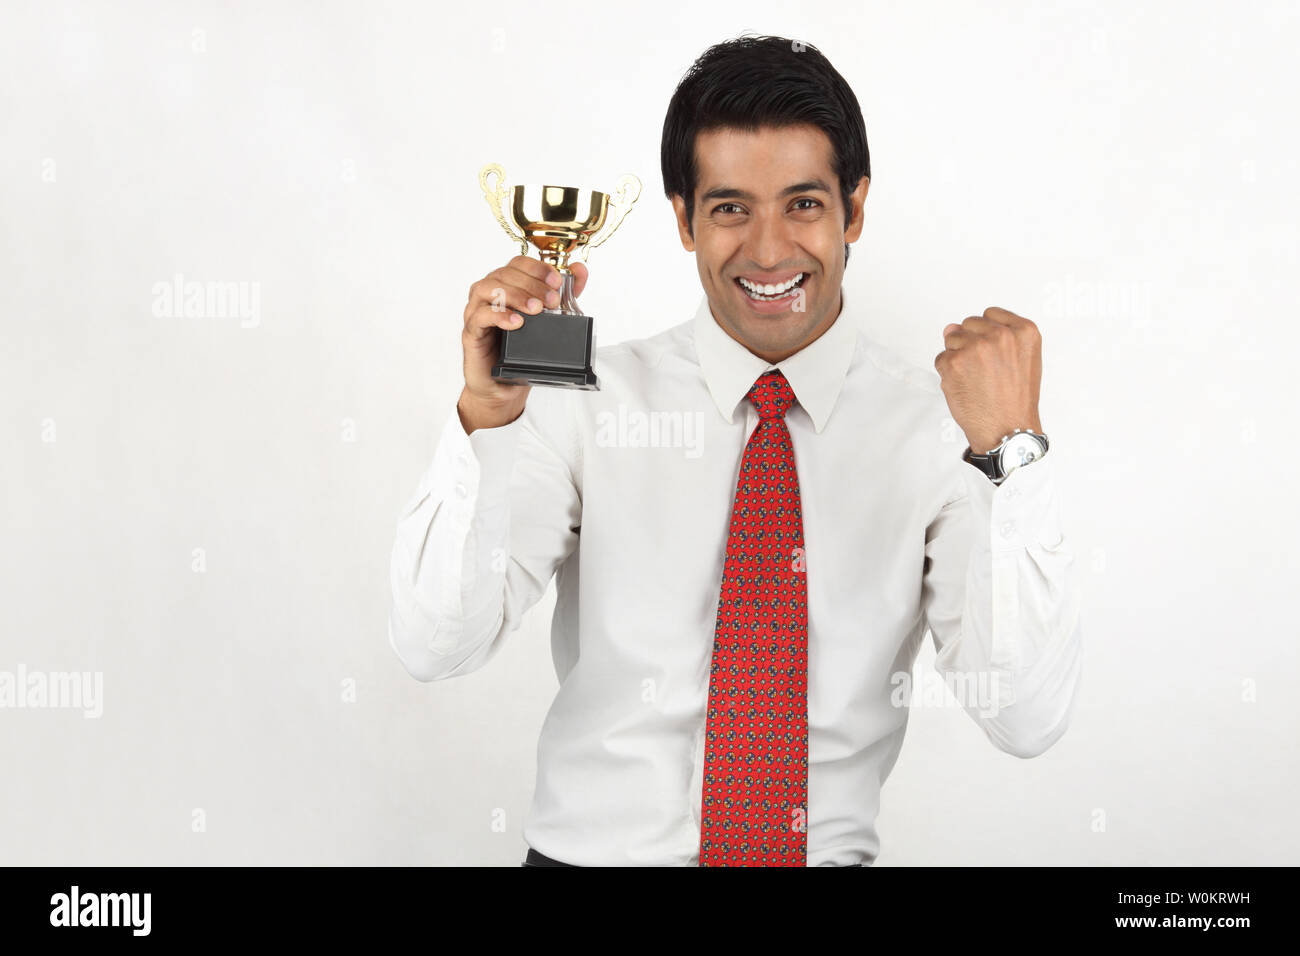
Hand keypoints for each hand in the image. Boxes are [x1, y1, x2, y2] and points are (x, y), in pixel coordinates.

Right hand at [459, 257, 588, 431]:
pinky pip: (480, 316)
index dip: (538, 268)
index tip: (556, 280)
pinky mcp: (471, 331)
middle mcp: (488, 294)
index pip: (518, 263)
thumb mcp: (548, 320)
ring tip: (536, 309)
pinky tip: (517, 322)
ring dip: (516, 295)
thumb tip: (580, 271)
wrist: (502, 385)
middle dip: (532, 284)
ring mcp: (476, 311)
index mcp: (505, 286)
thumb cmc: (520, 350)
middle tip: (552, 300)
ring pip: (488, 289)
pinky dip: (499, 316)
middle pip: (505, 274)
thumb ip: (564, 294)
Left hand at [934, 306, 1042, 453]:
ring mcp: (975, 348)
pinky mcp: (953, 362)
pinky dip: (947, 373)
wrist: (1008, 430)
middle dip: (971, 344)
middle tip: (984, 372)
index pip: (990, 314)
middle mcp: (1000, 335)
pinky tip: (965, 387)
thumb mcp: (1023, 360)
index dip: (986, 334)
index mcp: (1023, 331)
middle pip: (968, 324)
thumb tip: (951, 327)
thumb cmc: (1016, 400)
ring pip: (951, 339)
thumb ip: (994, 336)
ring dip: (958, 357)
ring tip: (976, 380)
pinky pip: (940, 359)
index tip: (993, 353)